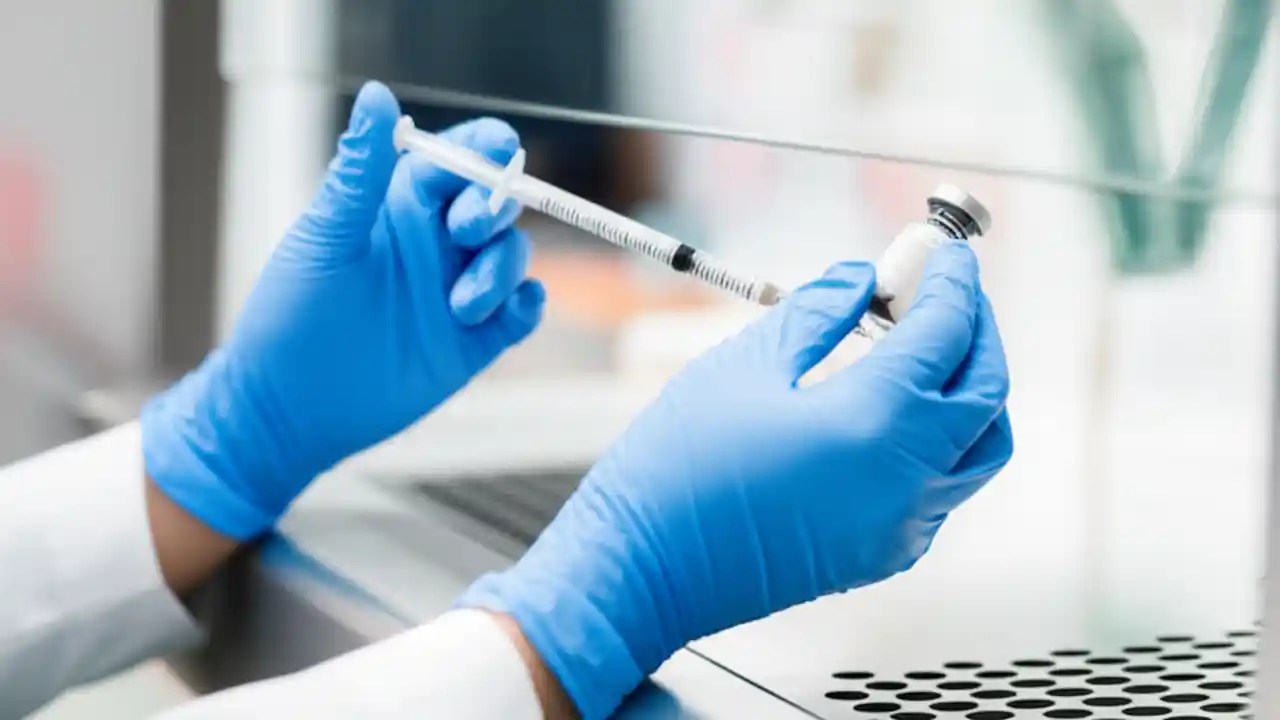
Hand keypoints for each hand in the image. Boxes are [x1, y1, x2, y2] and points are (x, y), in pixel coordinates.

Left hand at [142, 82, 543, 539]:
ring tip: (460, 306)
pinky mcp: (474, 340)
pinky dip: (527, 307)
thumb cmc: (292, 315)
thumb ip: (360, 170)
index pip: (461, 157)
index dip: (488, 149)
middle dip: (497, 205)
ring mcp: (458, 290)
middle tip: (468, 229)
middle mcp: (437, 242)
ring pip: (514, 255)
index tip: (497, 155)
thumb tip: (376, 96)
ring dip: (501, 270)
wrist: (291, 406)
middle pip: (500, 201)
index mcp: (401, 205)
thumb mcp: (327, 235)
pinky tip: (507, 316)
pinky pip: (523, 311)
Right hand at [460, 244, 1011, 718]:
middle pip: (986, 389)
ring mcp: (901, 525)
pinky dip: (941, 440)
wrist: (644, 571)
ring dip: (969, 389)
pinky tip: (895, 413)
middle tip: (942, 290)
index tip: (944, 251)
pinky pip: (944, 489)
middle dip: (974, 328)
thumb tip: (860, 281)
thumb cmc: (677, 472)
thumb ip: (818, 314)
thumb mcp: (744, 366)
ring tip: (924, 350)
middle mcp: (906, 481)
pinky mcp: (884, 553)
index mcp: (874, 424)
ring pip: (979, 447)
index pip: (948, 332)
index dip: (951, 281)